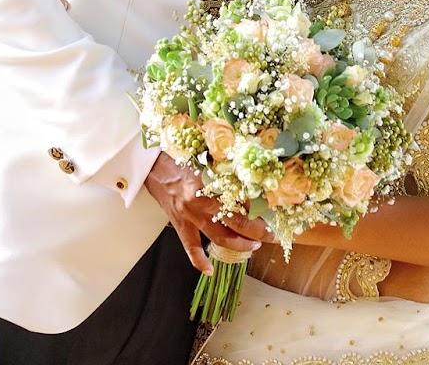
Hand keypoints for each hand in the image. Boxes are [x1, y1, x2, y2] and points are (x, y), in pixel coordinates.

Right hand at [144, 153, 265, 274]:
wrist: (154, 165)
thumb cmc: (183, 158)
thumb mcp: (209, 159)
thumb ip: (228, 172)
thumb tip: (253, 183)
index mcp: (210, 181)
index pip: (241, 198)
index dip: (260, 207)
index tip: (275, 210)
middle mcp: (200, 201)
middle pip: (235, 221)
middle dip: (256, 231)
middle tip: (272, 235)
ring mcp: (189, 215)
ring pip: (218, 237)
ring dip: (239, 244)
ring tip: (254, 247)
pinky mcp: (179, 225)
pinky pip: (190, 247)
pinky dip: (199, 261)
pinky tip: (209, 270)